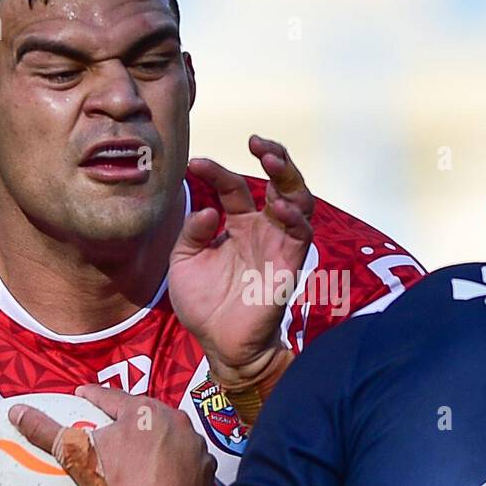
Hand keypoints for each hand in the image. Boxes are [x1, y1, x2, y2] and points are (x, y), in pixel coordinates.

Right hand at [9, 385, 215, 485]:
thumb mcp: (75, 456)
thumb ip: (45, 430)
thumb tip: (16, 410)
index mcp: (144, 411)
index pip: (112, 396)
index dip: (94, 396)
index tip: (82, 395)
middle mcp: (176, 421)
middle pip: (146, 413)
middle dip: (129, 416)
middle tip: (110, 425)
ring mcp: (195, 447)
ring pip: (171, 435)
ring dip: (156, 438)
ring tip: (137, 450)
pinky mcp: (206, 473)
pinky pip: (187, 460)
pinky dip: (175, 463)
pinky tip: (162, 474)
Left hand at [170, 135, 314, 384]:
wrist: (220, 344)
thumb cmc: (203, 304)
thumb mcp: (184, 261)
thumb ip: (193, 231)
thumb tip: (208, 208)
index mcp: (238, 224)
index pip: (233, 187)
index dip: (216, 171)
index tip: (195, 164)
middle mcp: (262, 229)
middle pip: (278, 182)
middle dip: (273, 156)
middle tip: (256, 141)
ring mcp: (278, 244)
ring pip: (298, 199)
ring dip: (289, 177)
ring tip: (272, 159)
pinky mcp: (290, 264)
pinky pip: (301, 234)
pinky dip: (294, 216)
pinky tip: (279, 206)